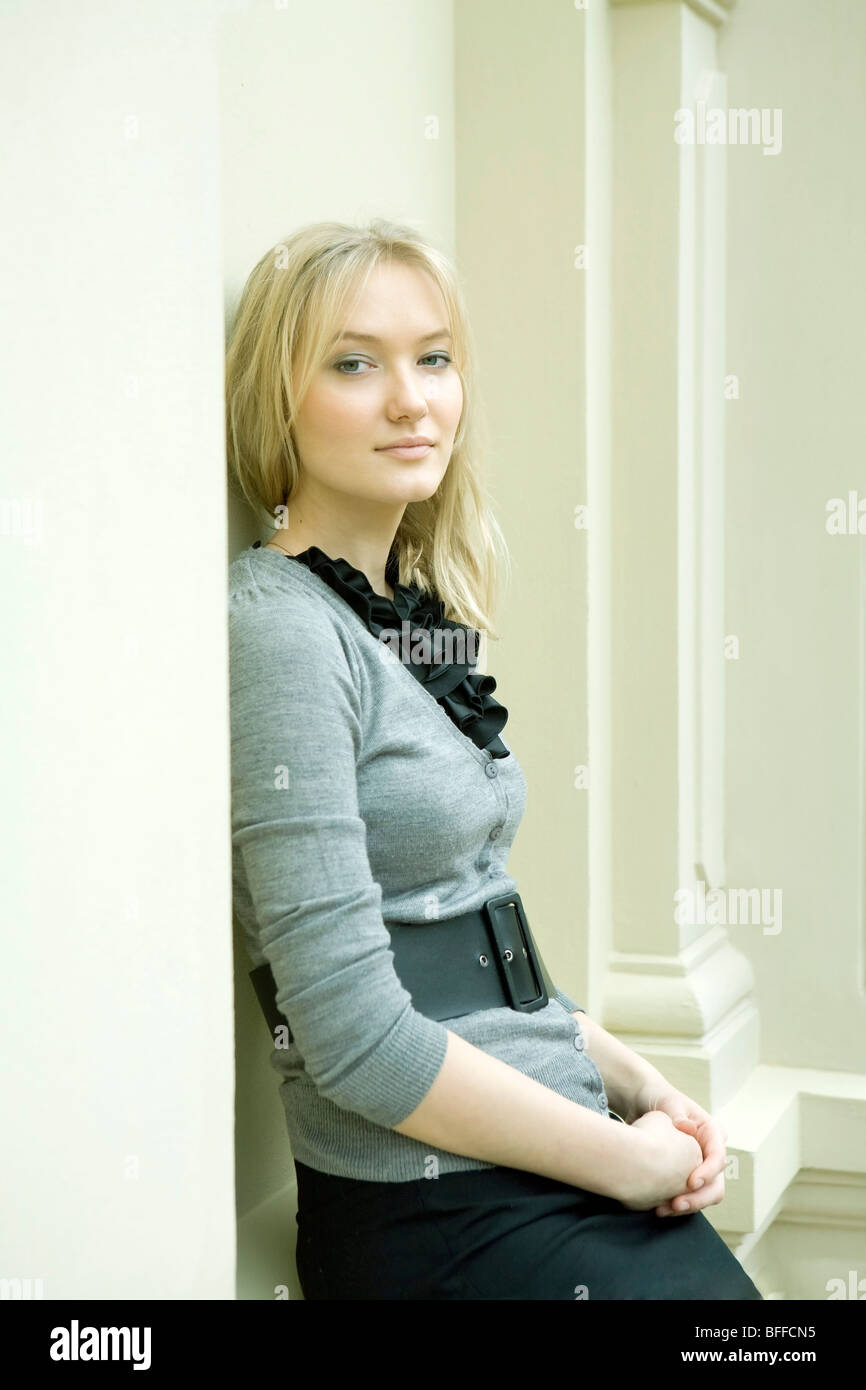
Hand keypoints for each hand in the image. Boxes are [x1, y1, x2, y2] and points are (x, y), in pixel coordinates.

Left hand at [632, 1081, 727, 1218]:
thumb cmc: (660, 1098)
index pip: (718, 1157)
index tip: (691, 1182)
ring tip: (665, 1209)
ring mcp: (700, 1166)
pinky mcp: (687, 1176)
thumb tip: (686, 1128)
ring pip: (704, 1195)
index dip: (708, 1172)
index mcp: (711, 1132)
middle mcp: (710, 1152)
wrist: (644, 1104)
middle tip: (677, 1204)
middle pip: (716, 1184)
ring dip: (688, 1205)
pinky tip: (659, 1208)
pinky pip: (689, 1196)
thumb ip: (677, 1112)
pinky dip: (677, 1205)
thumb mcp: (668, 1102)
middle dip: (699, 1198)